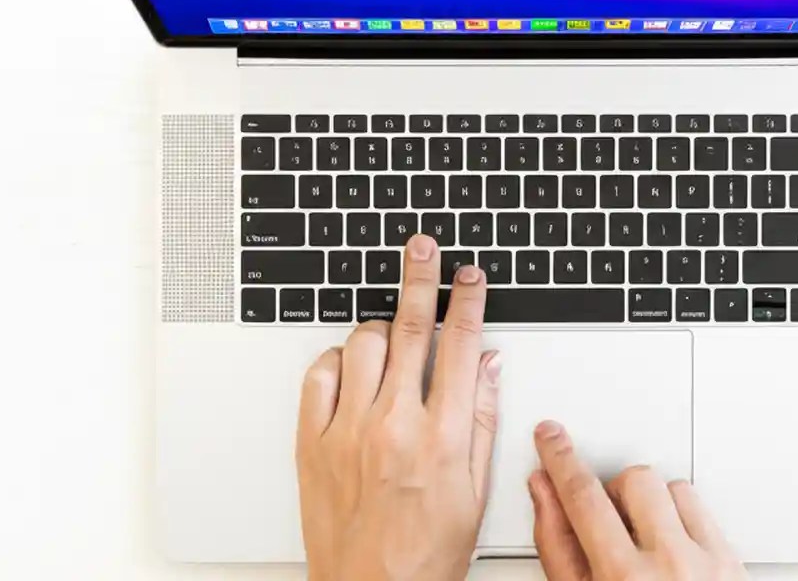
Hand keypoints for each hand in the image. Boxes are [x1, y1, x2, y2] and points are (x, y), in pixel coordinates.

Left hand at [296, 235, 500, 580]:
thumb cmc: (426, 555)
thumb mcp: (475, 492)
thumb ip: (481, 420)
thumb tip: (486, 366)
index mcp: (442, 437)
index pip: (460, 347)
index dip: (467, 301)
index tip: (469, 276)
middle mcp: (394, 426)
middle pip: (410, 329)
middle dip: (419, 278)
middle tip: (421, 247)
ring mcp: (347, 432)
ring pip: (362, 345)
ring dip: (381, 329)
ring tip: (392, 335)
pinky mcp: (311, 444)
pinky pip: (318, 377)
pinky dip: (335, 361)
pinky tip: (351, 369)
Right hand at [529, 421, 747, 580]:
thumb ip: (558, 548)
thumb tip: (545, 494)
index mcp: (620, 580)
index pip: (583, 496)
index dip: (562, 458)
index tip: (552, 437)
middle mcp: (668, 566)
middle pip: (634, 481)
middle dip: (614, 492)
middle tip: (608, 521)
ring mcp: (707, 563)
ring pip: (673, 490)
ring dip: (652, 505)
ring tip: (643, 539)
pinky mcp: (734, 564)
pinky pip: (703, 511)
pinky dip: (683, 520)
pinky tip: (672, 547)